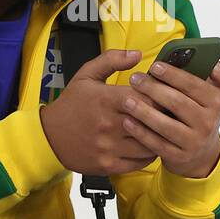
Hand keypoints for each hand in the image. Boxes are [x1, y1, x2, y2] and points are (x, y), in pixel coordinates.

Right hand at [40, 49, 160, 176]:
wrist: (49, 136)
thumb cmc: (71, 104)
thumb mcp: (87, 75)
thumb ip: (112, 60)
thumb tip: (137, 54)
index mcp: (107, 100)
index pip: (147, 98)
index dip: (160, 97)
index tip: (163, 96)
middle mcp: (110, 125)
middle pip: (151, 121)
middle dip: (164, 117)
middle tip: (170, 114)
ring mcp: (110, 147)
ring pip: (149, 145)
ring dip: (159, 137)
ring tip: (162, 130)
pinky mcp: (109, 165)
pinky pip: (140, 163)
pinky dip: (149, 155)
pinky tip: (149, 146)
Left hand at [120, 58, 219, 178]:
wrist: (201, 152)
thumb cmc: (203, 113)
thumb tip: (216, 65)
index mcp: (217, 102)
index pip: (194, 85)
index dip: (173, 74)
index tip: (155, 66)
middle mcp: (208, 123)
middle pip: (177, 103)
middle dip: (153, 89)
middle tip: (135, 79)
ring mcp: (194, 142)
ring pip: (165, 125)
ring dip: (143, 111)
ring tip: (127, 100)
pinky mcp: (179, 156)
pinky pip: (156, 144)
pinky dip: (141, 132)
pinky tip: (128, 121)